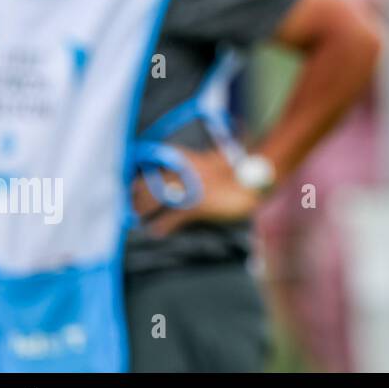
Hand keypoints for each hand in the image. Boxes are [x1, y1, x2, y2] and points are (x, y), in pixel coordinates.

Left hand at [131, 146, 263, 237]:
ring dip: (143, 209)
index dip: (143, 174)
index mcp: (190, 159)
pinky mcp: (197, 206)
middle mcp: (185, 172)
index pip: (156, 164)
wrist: (257, 180)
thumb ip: (207, 159)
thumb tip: (202, 156)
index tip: (133, 183)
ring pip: (156, 198)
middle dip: (138, 194)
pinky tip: (156, 232)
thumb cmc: (241, 170)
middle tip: (131, 204)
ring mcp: (190, 189)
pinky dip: (162, 226)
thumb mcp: (220, 159)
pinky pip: (172, 217)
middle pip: (152, 181)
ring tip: (137, 218)